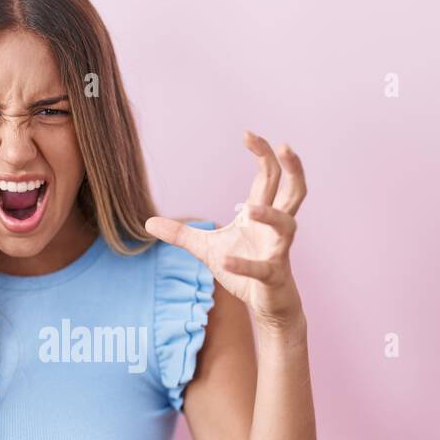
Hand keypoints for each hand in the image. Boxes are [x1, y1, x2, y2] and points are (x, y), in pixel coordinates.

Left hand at [144, 130, 306, 330]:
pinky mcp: (272, 276)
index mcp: (262, 214)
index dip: (263, 154)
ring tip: (249, 209)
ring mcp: (277, 250)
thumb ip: (181, 234)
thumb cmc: (244, 271)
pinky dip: (243, 264)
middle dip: (291, 167)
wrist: (267, 305)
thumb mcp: (207, 249)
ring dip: (271, 215)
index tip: (246, 134)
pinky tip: (225, 260)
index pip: (268, 177)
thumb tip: (147, 222)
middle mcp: (275, 228)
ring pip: (287, 225)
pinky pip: (262, 268)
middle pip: (293, 190)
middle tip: (285, 145)